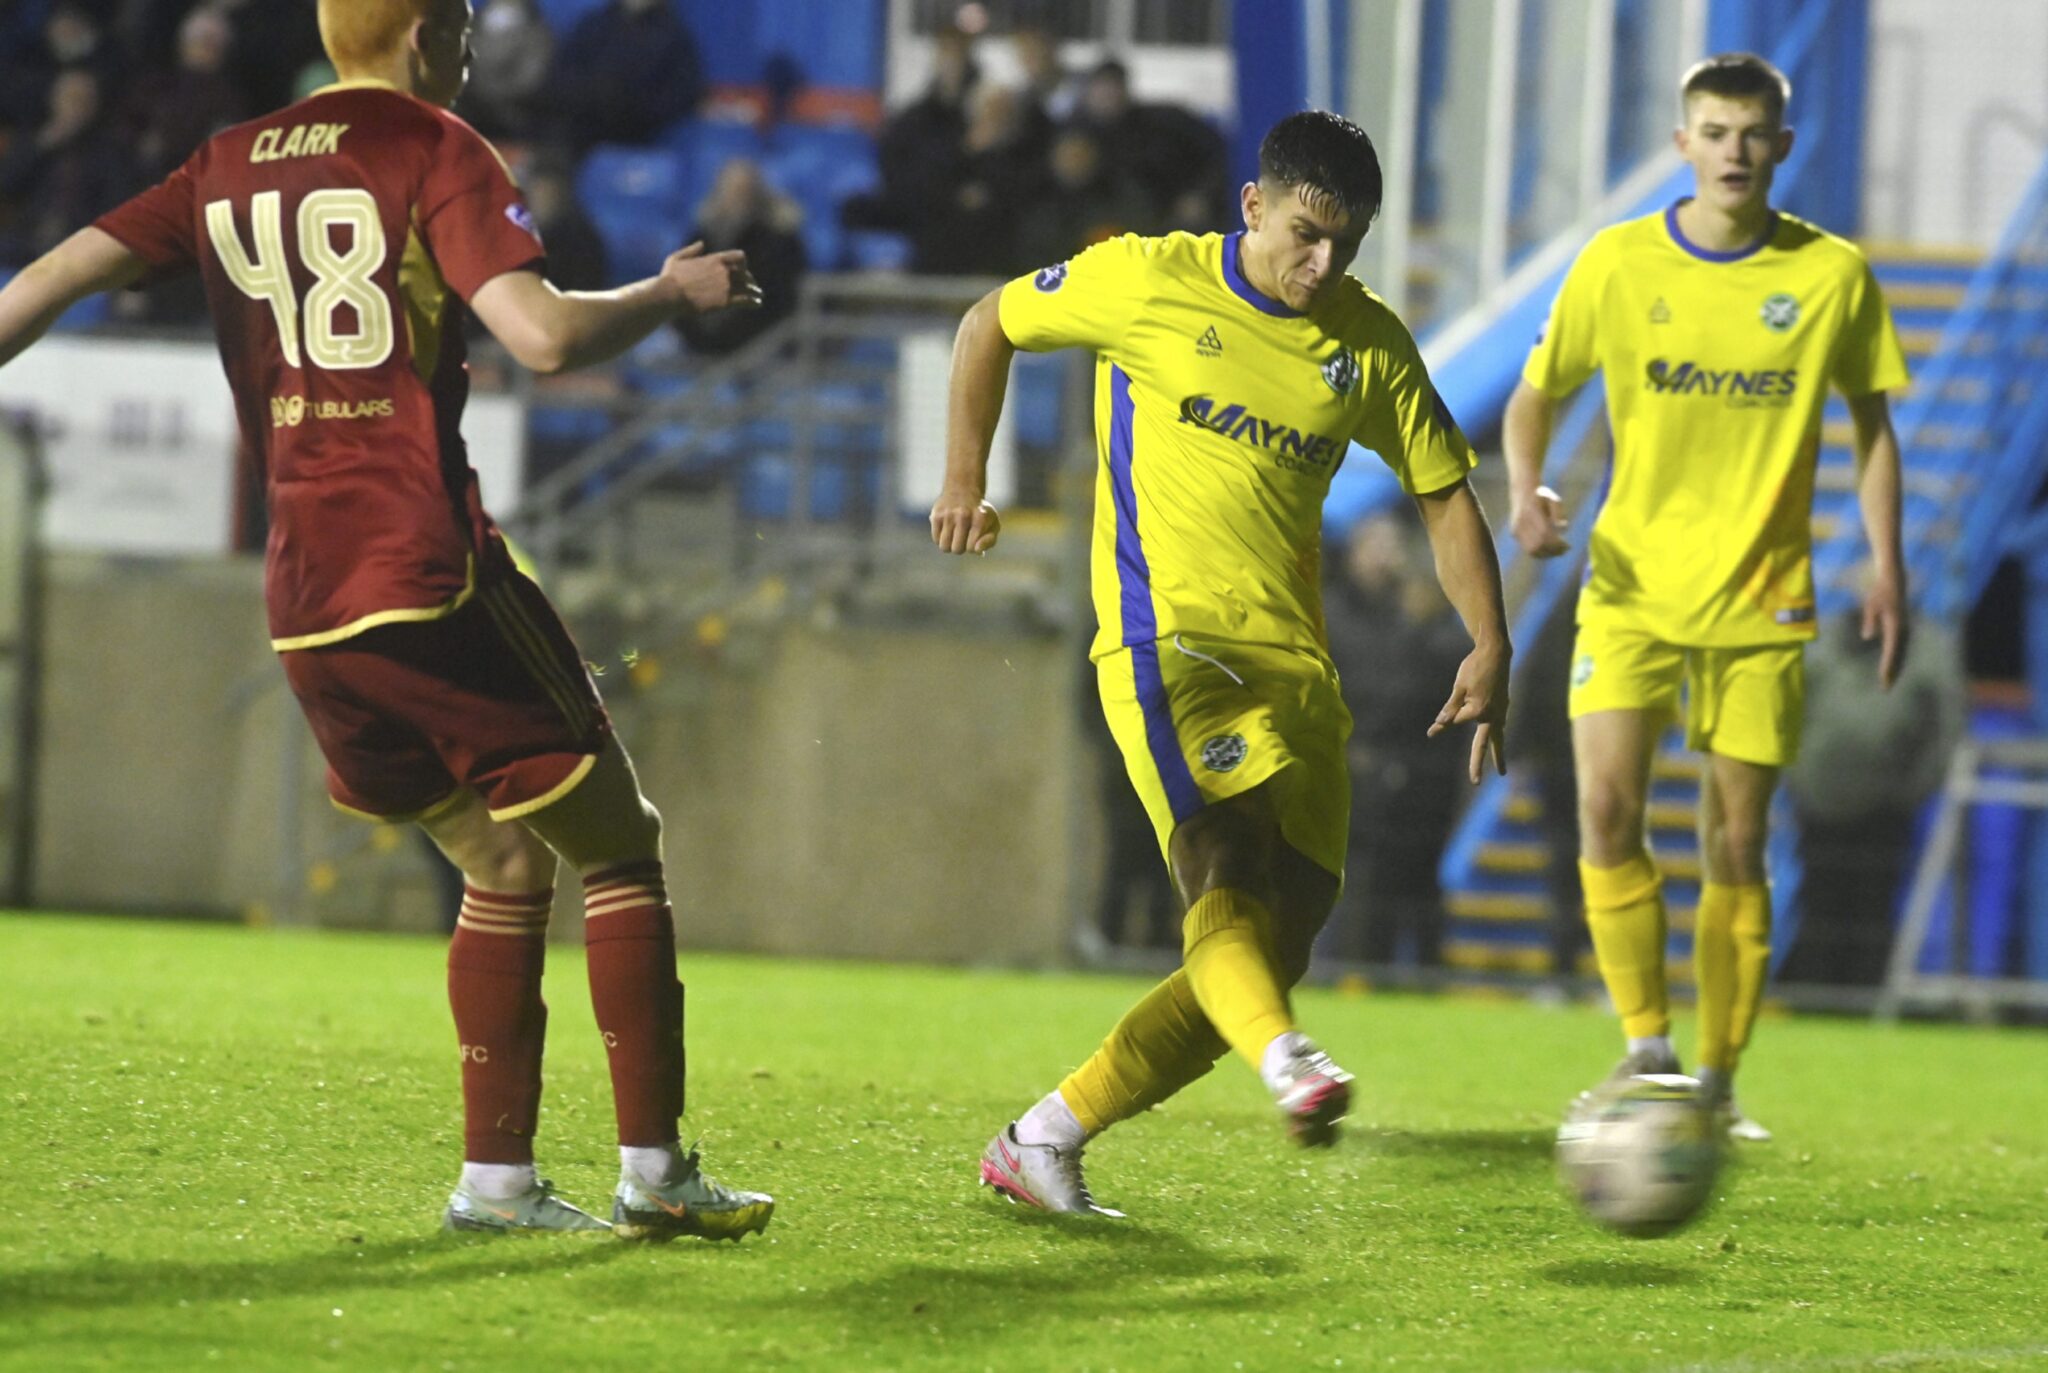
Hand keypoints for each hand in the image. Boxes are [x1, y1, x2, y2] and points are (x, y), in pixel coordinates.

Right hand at [662, 241, 761, 314]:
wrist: (670, 294)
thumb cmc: (669, 278)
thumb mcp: (677, 258)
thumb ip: (691, 250)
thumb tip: (702, 244)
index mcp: (715, 259)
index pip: (740, 257)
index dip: (744, 263)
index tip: (744, 269)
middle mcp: (724, 270)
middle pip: (746, 274)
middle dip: (750, 280)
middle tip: (753, 286)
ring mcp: (726, 286)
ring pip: (748, 287)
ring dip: (755, 292)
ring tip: (759, 296)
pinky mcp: (725, 301)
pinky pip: (746, 300)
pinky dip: (754, 302)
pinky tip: (757, 304)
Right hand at [929, 485, 1000, 554]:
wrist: (963, 490)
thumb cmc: (980, 514)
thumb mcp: (993, 525)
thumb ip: (989, 541)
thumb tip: (978, 552)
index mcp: (980, 519)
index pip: (972, 548)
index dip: (973, 548)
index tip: (974, 539)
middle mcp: (963, 515)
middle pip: (957, 549)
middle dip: (960, 547)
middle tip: (963, 537)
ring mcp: (948, 515)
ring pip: (944, 547)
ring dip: (949, 546)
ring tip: (954, 536)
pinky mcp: (936, 515)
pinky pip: (936, 539)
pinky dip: (940, 539)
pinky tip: (946, 531)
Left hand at [1428, 641, 1509, 783]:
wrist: (1497, 652)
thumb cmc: (1474, 667)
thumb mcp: (1458, 687)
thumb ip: (1450, 709)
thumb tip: (1438, 727)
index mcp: (1479, 711)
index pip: (1456, 721)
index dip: (1443, 723)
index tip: (1432, 731)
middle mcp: (1493, 715)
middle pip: (1484, 744)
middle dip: (1478, 763)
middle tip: (1475, 782)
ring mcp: (1501, 712)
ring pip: (1497, 737)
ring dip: (1497, 754)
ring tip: (1500, 771)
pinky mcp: (1503, 707)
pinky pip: (1499, 726)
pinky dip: (1497, 736)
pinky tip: (1498, 741)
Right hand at [1510, 485, 1569, 558]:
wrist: (1522, 492)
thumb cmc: (1542, 496)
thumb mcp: (1554, 499)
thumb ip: (1559, 513)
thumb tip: (1564, 528)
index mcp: (1531, 512)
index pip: (1544, 534)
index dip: (1557, 543)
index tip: (1568, 545)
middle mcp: (1521, 522)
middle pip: (1538, 544)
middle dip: (1553, 550)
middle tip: (1565, 550)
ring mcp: (1516, 529)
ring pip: (1532, 550)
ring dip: (1547, 554)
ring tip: (1559, 552)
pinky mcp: (1514, 534)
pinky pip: (1528, 549)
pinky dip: (1540, 553)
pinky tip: (1550, 551)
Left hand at [1861, 569, 1908, 687]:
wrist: (1893, 580)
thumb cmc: (1879, 592)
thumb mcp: (1871, 606)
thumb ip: (1870, 621)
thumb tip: (1867, 637)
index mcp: (1894, 626)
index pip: (1891, 650)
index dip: (1887, 666)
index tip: (1883, 678)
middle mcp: (1902, 629)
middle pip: (1898, 655)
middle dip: (1892, 671)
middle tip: (1886, 687)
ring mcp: (1904, 628)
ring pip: (1901, 652)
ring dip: (1896, 667)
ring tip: (1889, 681)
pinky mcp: (1902, 627)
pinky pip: (1901, 647)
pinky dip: (1897, 658)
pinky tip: (1892, 667)